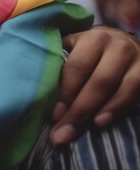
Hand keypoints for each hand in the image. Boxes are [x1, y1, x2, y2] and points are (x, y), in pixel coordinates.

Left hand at [50, 26, 139, 143]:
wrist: (127, 43)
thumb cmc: (93, 50)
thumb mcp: (78, 49)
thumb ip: (63, 63)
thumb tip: (38, 92)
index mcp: (93, 38)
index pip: (77, 67)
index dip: (65, 92)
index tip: (54, 115)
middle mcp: (117, 45)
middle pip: (97, 81)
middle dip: (77, 110)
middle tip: (61, 132)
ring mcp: (136, 58)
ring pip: (116, 89)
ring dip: (96, 112)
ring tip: (78, 130)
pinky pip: (132, 94)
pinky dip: (116, 109)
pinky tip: (101, 122)